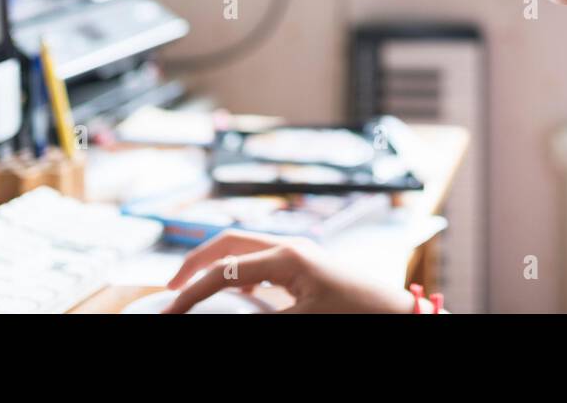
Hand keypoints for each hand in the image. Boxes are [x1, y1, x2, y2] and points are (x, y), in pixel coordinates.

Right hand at [163, 229, 412, 313]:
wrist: (398, 313)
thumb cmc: (356, 315)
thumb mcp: (303, 324)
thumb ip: (259, 321)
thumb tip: (228, 318)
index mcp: (288, 257)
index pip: (224, 270)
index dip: (190, 292)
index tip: (169, 311)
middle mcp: (291, 246)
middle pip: (228, 241)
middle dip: (194, 261)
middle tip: (170, 288)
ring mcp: (300, 252)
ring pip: (244, 247)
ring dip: (216, 262)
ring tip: (193, 287)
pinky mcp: (307, 263)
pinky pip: (261, 259)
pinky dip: (238, 271)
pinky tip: (234, 294)